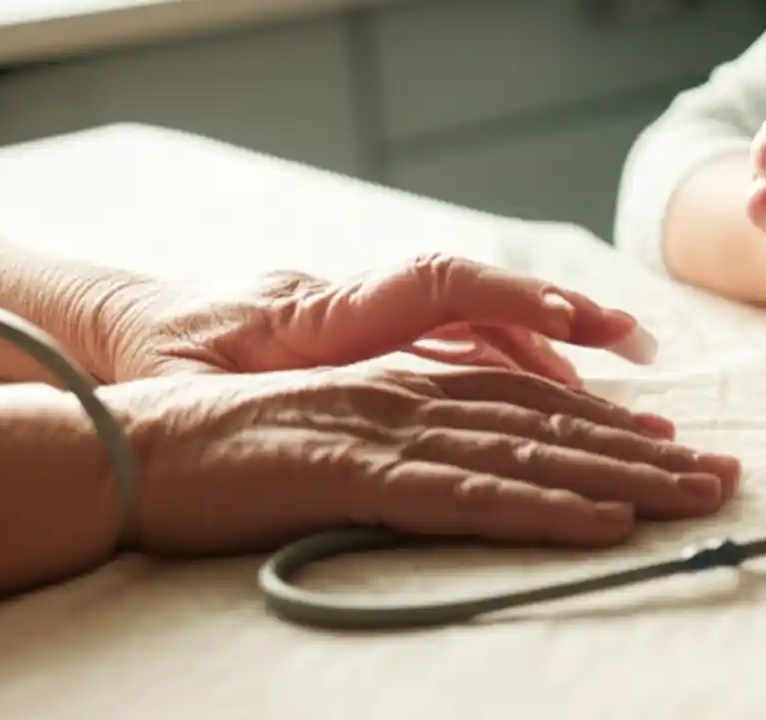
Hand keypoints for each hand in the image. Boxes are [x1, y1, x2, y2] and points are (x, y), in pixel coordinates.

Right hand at [102, 367, 740, 552]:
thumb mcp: (334, 439)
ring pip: (529, 454)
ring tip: (693, 495)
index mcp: (410, 389)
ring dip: (620, 476)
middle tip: (719, 472)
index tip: (673, 446)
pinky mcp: (359, 476)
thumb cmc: (229, 452)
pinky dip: (541, 507)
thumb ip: (400, 447)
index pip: (532, 405)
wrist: (138, 447)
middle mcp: (415, 399)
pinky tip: (599, 521)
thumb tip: (461, 474)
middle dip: (644, 451)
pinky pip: (467, 495)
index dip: (610, 425)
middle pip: (552, 425)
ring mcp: (391, 434)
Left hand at [104, 253, 654, 386]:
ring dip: (548, 350)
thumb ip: (247, 405)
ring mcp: (372, 318)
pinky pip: (460, 343)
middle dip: (559, 319)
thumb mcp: (183, 394)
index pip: (427, 285)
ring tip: (616, 389)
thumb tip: (295, 418)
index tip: (569, 318)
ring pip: (478, 322)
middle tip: (634, 348)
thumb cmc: (153, 368)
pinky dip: (513, 364)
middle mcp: (358, 304)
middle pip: (475, 297)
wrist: (130, 329)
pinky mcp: (375, 338)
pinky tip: (555, 398)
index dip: (503, 297)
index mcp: (318, 312)